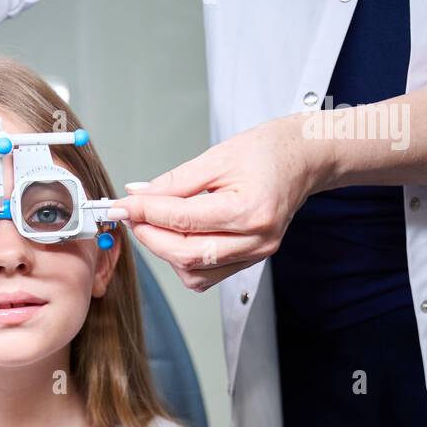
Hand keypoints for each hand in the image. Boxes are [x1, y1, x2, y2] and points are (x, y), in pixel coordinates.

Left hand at [107, 113, 330, 292]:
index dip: (146, 214)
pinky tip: (177, 238)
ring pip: (194, 272)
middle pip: (187, 254)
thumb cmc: (269, 151)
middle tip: (132, 216)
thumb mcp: (218, 156)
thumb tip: (138, 195)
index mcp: (250, 209)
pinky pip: (207, 275)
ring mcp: (255, 254)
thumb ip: (175, 180)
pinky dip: (183, 261)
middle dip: (150, 237)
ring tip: (154, 225)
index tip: (122, 206)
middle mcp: (255, 239)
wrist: (305, 159)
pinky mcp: (251, 261)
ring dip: (166, 252)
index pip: (184, 220)